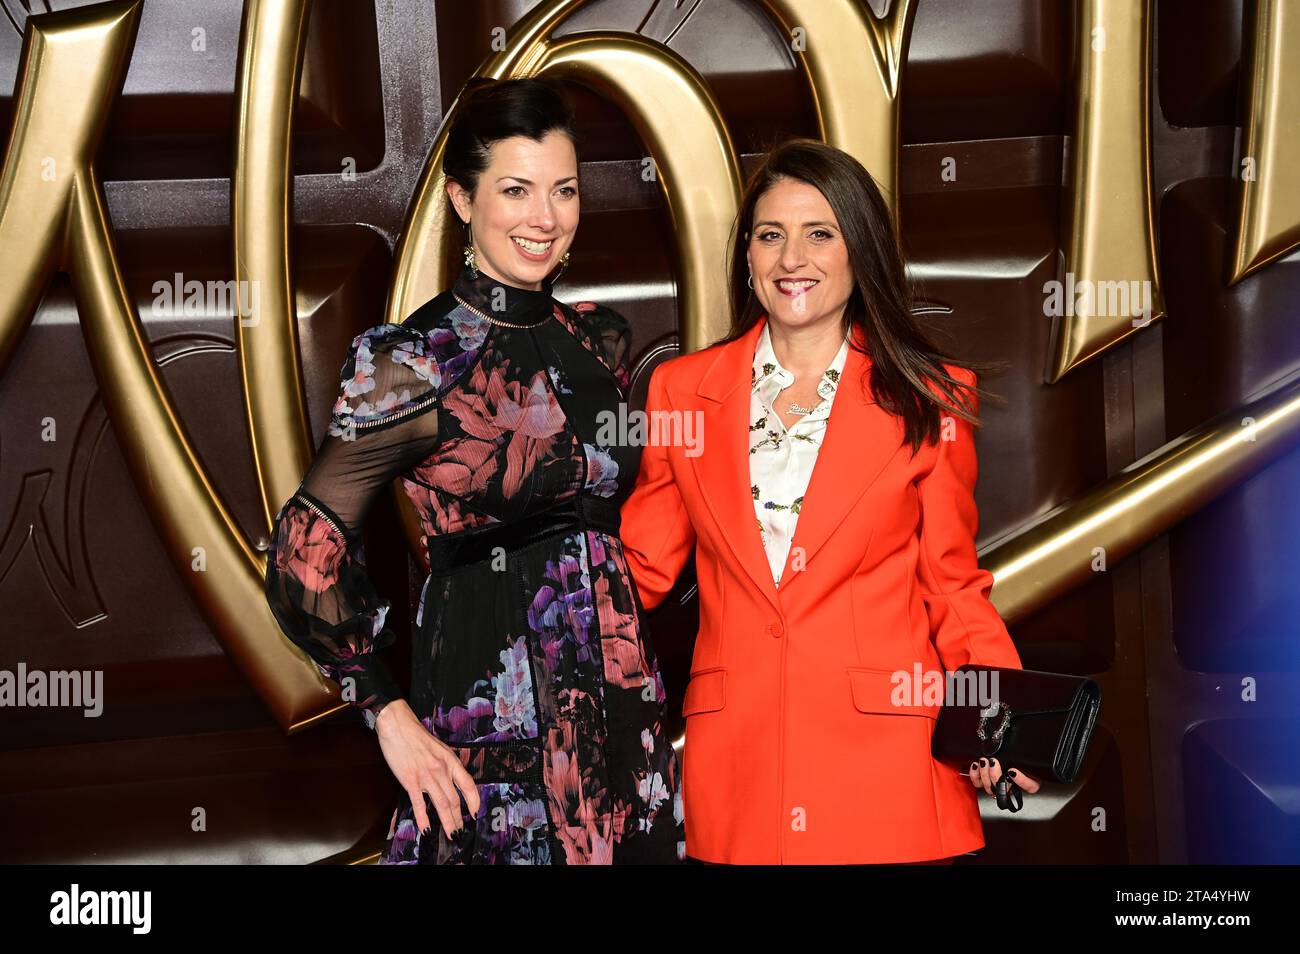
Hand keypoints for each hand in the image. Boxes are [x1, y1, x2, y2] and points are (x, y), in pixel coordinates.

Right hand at [374, 699, 480, 836]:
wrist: (397, 726)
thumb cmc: (417, 736)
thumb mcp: (439, 748)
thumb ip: (446, 765)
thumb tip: (452, 781)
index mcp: (450, 760)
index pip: (468, 785)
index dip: (474, 801)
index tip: (474, 813)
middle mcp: (441, 770)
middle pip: (454, 800)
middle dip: (458, 819)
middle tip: (460, 832)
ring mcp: (426, 776)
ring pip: (441, 804)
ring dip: (447, 822)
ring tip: (451, 835)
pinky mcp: (410, 780)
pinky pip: (419, 804)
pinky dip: (423, 818)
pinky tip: (426, 829)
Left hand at [966, 757, 1039, 800]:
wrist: (1004, 750)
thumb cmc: (1018, 752)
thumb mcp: (1025, 752)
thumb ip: (1026, 753)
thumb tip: (1028, 745)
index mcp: (1030, 779)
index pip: (1030, 786)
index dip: (1022, 781)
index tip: (1013, 771)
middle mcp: (1014, 785)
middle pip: (1006, 789)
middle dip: (996, 775)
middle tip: (993, 762)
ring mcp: (999, 785)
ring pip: (991, 788)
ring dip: (985, 774)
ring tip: (984, 761)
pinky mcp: (985, 782)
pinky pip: (978, 784)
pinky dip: (975, 775)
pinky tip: (976, 765)